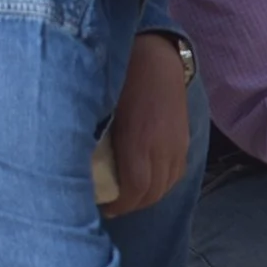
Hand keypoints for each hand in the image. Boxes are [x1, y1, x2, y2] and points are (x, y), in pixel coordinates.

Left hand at [99, 34, 189, 216]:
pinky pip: (176, 174)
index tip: (104, 208)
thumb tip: (81, 169)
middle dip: (131, 205)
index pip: (135, 189)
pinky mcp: (185, 141)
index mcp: (139, 141)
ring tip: (128, 196)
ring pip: (166, 186)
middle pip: (152, 193)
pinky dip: (161, 185)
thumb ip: (98, 143)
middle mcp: (162, 148)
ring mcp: (177, 145)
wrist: (155, 59)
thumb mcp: (102, 112)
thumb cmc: (121, 81)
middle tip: (112, 206)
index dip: (120, 205)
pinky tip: (148, 182)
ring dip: (147, 197)